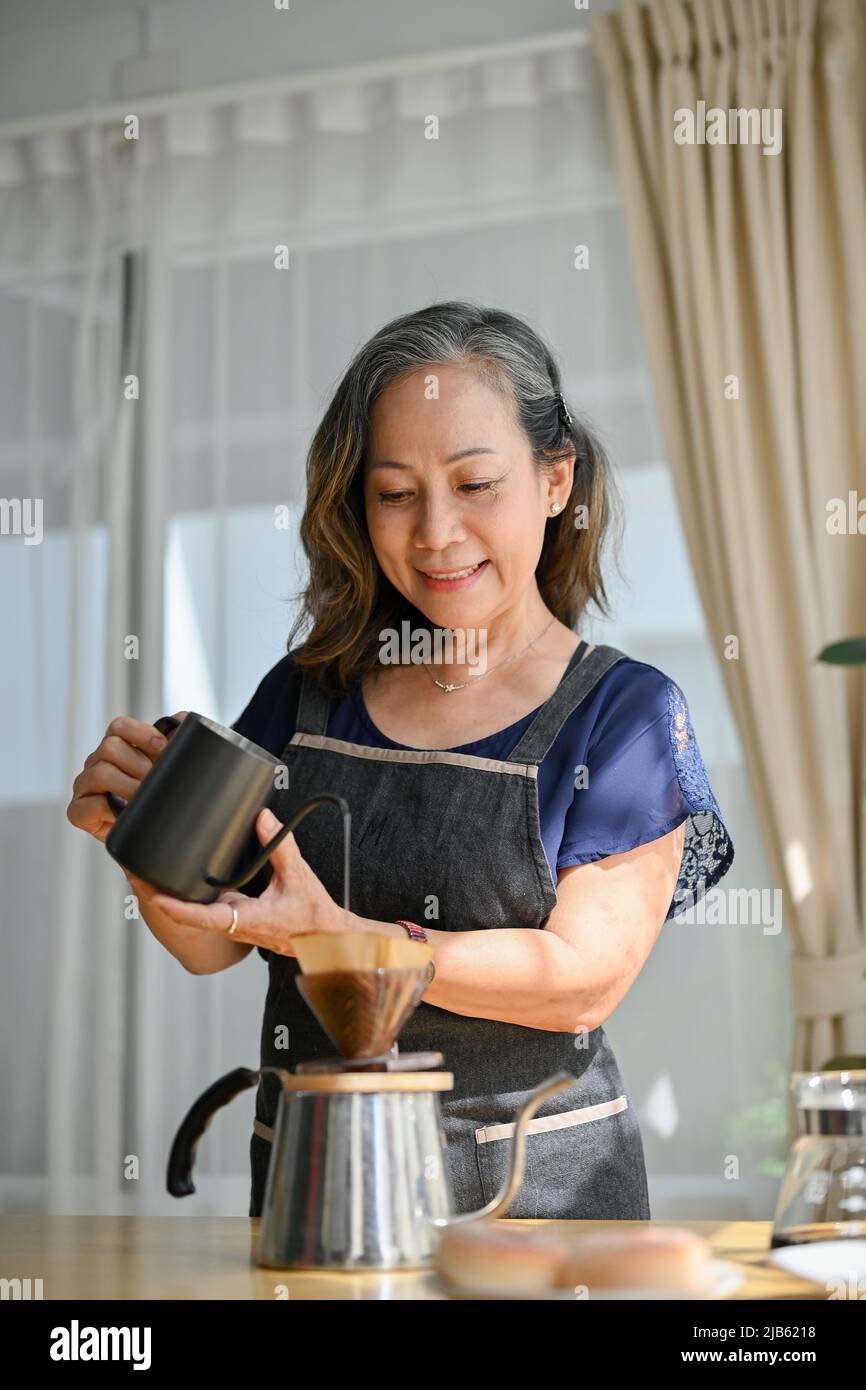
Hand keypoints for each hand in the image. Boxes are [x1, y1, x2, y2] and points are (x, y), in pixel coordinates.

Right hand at [66, 712, 187, 842]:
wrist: (150, 835)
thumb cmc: (157, 797)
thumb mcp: (168, 769)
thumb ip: (177, 741)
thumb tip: (183, 718)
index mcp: (116, 747)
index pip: (119, 727)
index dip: (140, 733)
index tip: (163, 747)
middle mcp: (97, 763)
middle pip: (110, 747)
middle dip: (138, 764)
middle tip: (154, 781)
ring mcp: (85, 786)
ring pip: (100, 772)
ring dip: (127, 786)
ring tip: (143, 798)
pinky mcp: (78, 811)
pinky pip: (88, 804)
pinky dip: (109, 809)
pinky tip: (124, 813)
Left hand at [148, 807, 346, 955]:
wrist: (325, 937)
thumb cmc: (313, 915)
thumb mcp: (298, 876)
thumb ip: (279, 845)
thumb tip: (262, 817)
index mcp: (246, 920)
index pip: (204, 918)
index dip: (177, 909)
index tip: (155, 897)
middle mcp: (234, 924)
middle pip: (191, 912)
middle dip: (164, 895)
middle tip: (138, 873)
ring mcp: (235, 922)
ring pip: (199, 910)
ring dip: (175, 896)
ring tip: (151, 871)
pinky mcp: (239, 917)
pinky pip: (211, 906)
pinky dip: (193, 895)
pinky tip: (184, 877)